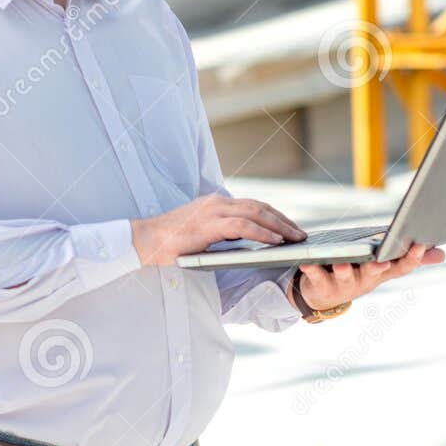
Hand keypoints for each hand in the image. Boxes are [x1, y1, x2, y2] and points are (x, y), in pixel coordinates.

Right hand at [131, 192, 306, 268]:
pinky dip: (262, 233)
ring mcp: (213, 212)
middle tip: (301, 234)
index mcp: (216, 204)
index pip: (253, 206)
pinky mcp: (208, 225)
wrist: (145, 241)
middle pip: (259, 207)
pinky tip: (275, 241)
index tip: (291, 228)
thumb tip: (245, 243)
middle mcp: (217, 202)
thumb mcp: (201, 233)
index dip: (275, 216)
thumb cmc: (170, 242)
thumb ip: (222, 232)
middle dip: (283, 220)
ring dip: (279, 226)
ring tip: (295, 238)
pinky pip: (242, 227)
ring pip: (255, 214)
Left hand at [287, 241, 444, 310]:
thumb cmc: (359, 272)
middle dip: (378, 266)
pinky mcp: (321, 284)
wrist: (325, 296)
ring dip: (345, 268)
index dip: (411, 258)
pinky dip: (312, 269)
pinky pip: (316, 276)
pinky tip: (308, 262)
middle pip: (374, 272)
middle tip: (382, 260)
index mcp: (382, 272)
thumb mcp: (384, 266)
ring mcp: (343, 284)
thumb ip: (409, 258)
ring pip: (345, 275)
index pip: (401, 267)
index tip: (420, 244)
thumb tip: (442, 254)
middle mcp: (365, 280)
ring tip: (343, 261)